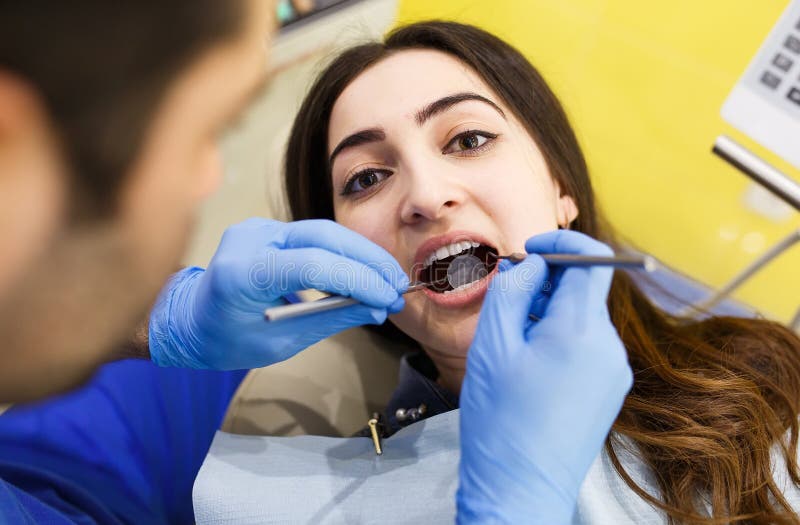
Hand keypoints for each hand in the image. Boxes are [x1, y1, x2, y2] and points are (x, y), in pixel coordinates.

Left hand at [148, 218, 407, 369]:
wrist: (189, 320)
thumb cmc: (227, 340)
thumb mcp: (281, 342)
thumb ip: (330, 319)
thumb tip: (378, 308)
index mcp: (242, 272)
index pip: (311, 265)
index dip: (357, 280)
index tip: (388, 298)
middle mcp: (249, 238)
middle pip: (324, 237)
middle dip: (368, 261)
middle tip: (398, 287)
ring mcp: (258, 227)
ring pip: (324, 232)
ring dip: (361, 255)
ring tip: (388, 282)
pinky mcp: (268, 228)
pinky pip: (315, 236)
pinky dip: (343, 254)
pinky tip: (364, 272)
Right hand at [457, 230, 632, 523]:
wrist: (520, 487)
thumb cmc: (500, 419)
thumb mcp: (493, 345)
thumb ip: (513, 291)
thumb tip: (531, 266)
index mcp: (582, 330)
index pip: (592, 259)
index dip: (562, 242)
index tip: (530, 249)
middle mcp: (609, 347)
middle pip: (585, 289)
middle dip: (547, 283)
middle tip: (507, 301)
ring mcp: (613, 371)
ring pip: (583, 318)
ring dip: (550, 313)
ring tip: (513, 342)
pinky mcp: (609, 390)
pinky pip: (587, 346)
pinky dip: (560, 338)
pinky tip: (530, 364)